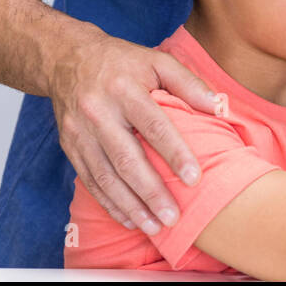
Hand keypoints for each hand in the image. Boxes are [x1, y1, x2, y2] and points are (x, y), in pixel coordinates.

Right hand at [51, 35, 217, 234]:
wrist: (67, 59)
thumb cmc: (122, 61)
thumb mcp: (157, 60)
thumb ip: (189, 83)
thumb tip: (219, 107)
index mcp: (124, 89)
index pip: (153, 126)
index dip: (175, 153)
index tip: (194, 178)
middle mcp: (98, 113)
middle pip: (127, 159)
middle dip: (151, 193)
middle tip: (173, 218)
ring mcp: (80, 133)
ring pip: (106, 177)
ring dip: (130, 206)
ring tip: (154, 227)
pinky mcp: (69, 147)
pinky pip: (90, 181)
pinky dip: (109, 203)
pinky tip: (129, 219)